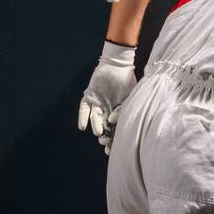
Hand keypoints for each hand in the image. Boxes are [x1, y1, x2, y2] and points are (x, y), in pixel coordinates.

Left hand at [78, 40, 136, 154]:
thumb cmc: (127, 79)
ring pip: (95, 119)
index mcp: (118, 111)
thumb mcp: (131, 96)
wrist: (118, 63)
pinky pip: (83, 109)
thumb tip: (114, 121)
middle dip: (105, 136)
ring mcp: (97, 103)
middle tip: (105, 145)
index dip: (114, 139)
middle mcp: (106, 109)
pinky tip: (82, 127)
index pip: (115, 129)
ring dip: (96, 127)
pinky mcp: (89, 96)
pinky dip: (82, 117)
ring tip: (98, 134)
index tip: (112, 150)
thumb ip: (123, 109)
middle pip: (104, 127)